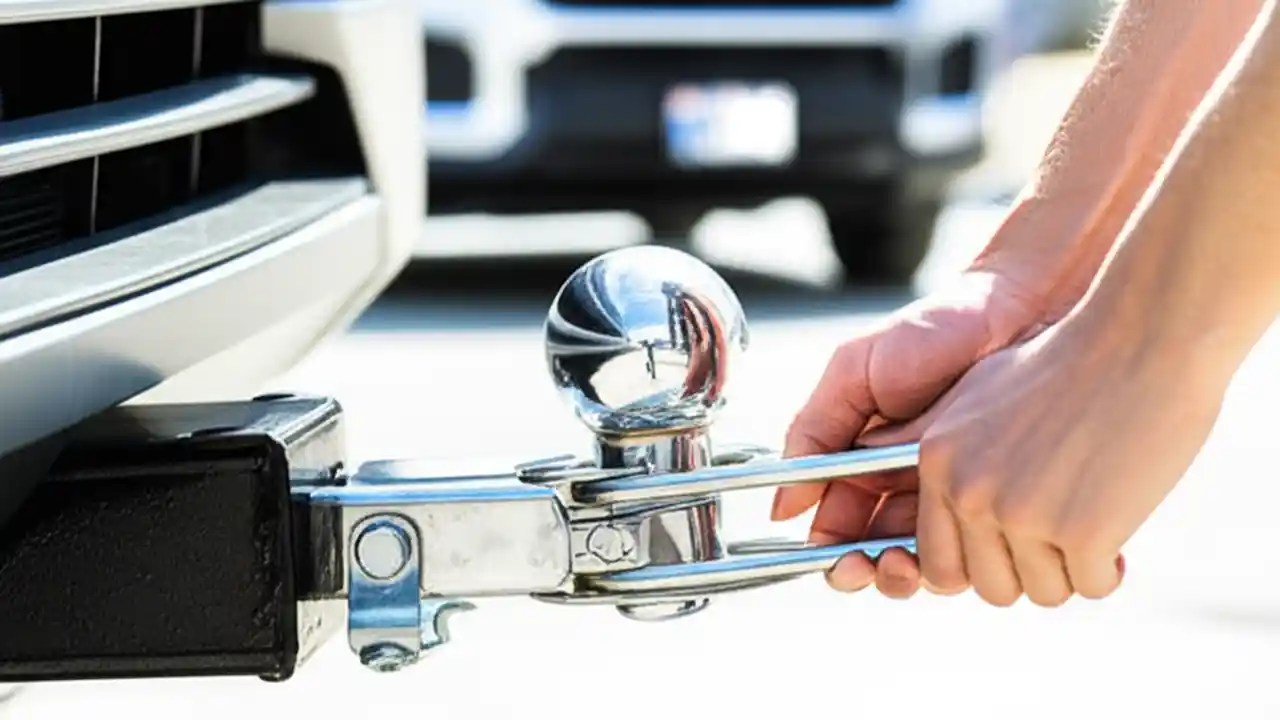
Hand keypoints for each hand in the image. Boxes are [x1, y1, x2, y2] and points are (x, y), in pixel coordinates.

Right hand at [773, 267, 1052, 598]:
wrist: (1020, 308)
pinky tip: (965, 548)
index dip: (830, 552)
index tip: (834, 557)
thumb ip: (812, 431)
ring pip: (929, 563)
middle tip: (873, 563)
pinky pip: (983, 550)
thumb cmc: (936, 329)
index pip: (837, 525)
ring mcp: (956, 495)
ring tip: (913, 561)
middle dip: (869, 570)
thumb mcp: (853, 372)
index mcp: (863, 460)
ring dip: (915, 575)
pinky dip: (973, 562)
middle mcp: (907, 485)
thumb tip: (782, 504)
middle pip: (878, 555)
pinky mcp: (1003, 501)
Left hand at [845, 315, 1228, 606]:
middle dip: (1030, 574)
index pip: (938, 563)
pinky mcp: (1080, 530)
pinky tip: (1122, 526)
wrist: (1141, 337)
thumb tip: (945, 502)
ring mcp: (1022, 513)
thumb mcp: (980, 395)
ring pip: (1043, 592)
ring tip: (1095, 521)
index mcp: (939, 462)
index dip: (982, 565)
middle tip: (1063, 541)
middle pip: (991, 587)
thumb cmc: (1070, 362)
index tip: (1015, 550)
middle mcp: (969, 491)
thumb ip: (951, 454)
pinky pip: (1092, 586)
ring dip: (1073, 570)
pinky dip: (1111, 568)